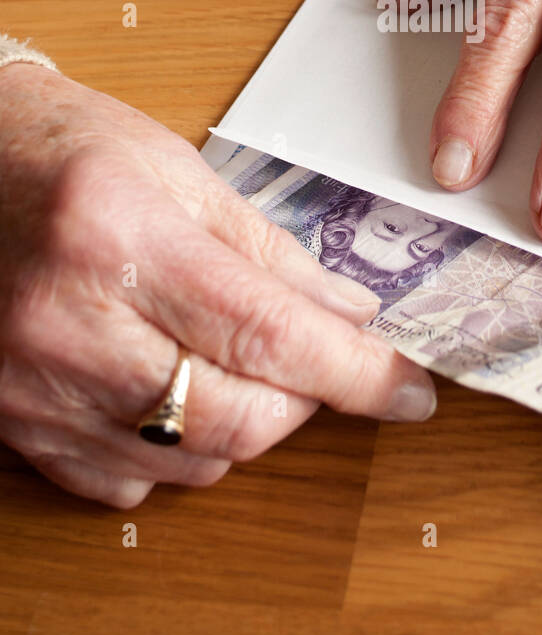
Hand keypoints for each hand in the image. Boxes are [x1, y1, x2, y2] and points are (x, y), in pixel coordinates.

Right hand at [0, 64, 434, 505]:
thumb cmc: (66, 151)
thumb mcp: (177, 171)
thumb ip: (269, 252)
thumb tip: (351, 314)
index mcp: (119, 239)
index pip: (266, 333)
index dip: (354, 372)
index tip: (409, 390)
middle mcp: (68, 325)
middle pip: (235, 418)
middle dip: (303, 401)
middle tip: (314, 358)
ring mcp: (35, 387)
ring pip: (191, 462)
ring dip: (244, 424)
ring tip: (232, 359)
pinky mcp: (16, 426)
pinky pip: (130, 483)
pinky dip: (176, 451)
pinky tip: (171, 390)